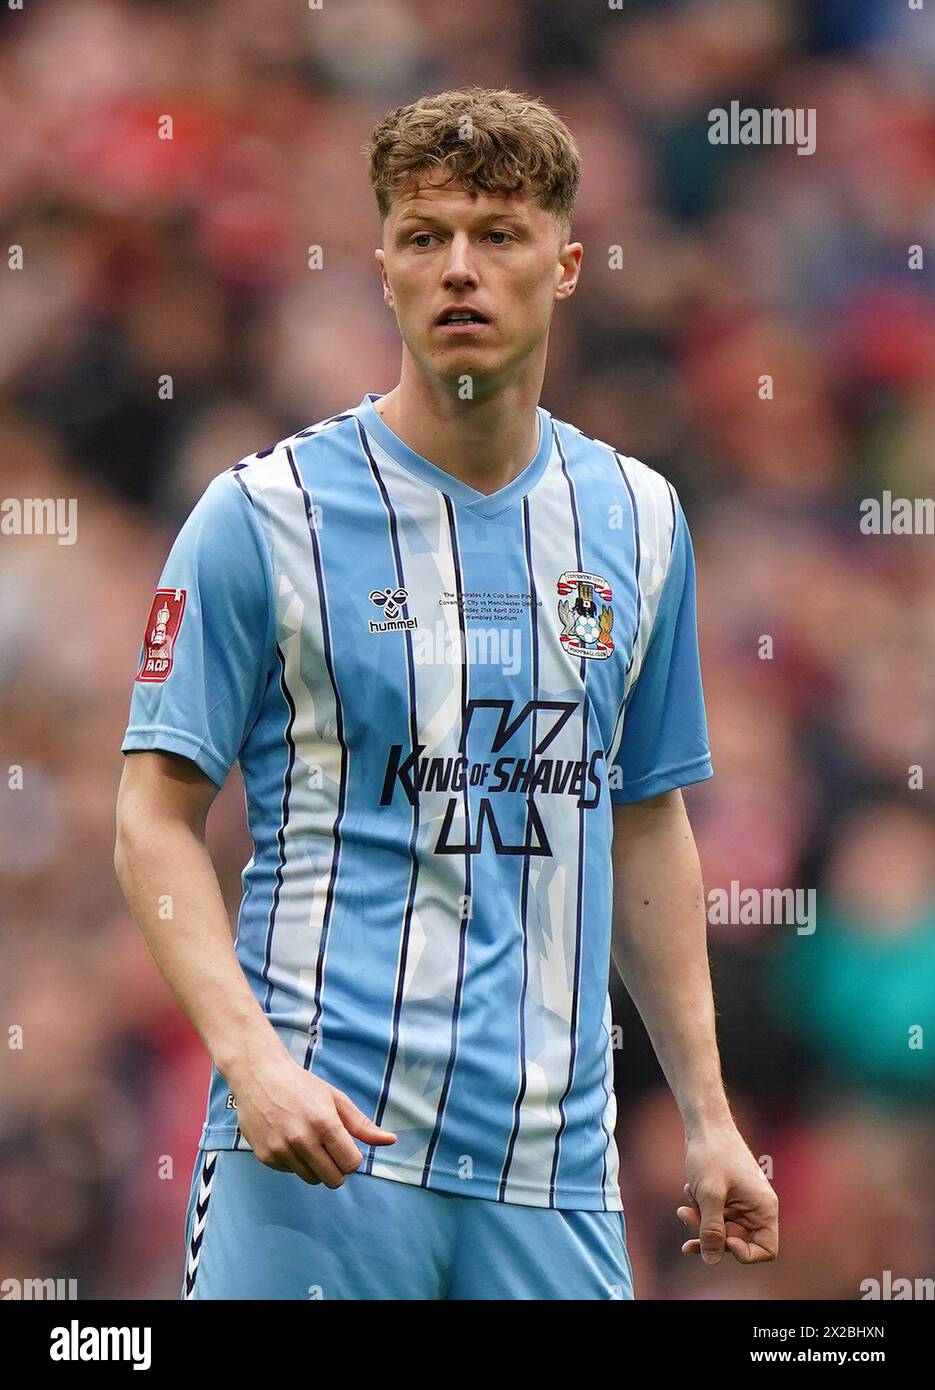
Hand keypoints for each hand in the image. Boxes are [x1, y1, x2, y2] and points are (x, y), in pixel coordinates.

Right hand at [226, 1048, 396, 1186]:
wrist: (259, 1076)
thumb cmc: (301, 1085)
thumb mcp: (335, 1099)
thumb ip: (362, 1124)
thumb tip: (390, 1141)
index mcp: (324, 1123)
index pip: (351, 1163)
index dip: (352, 1158)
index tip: (345, 1146)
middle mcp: (302, 1139)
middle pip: (333, 1179)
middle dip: (338, 1169)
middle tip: (331, 1151)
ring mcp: (281, 1150)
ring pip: (312, 1179)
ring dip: (316, 1167)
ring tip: (309, 1143)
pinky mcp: (265, 1156)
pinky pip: (291, 1172)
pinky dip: (295, 1162)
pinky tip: (289, 1140)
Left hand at [677, 1124, 778, 1265]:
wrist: (705, 1124)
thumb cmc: (712, 1153)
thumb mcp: (709, 1194)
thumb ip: (710, 1229)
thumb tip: (711, 1260)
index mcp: (764, 1208)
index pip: (766, 1250)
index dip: (743, 1253)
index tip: (722, 1239)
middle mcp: (756, 1208)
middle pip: (736, 1241)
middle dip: (709, 1234)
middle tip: (686, 1216)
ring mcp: (742, 1203)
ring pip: (721, 1229)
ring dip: (700, 1221)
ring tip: (684, 1205)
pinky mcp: (728, 1197)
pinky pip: (714, 1215)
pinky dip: (700, 1209)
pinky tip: (688, 1191)